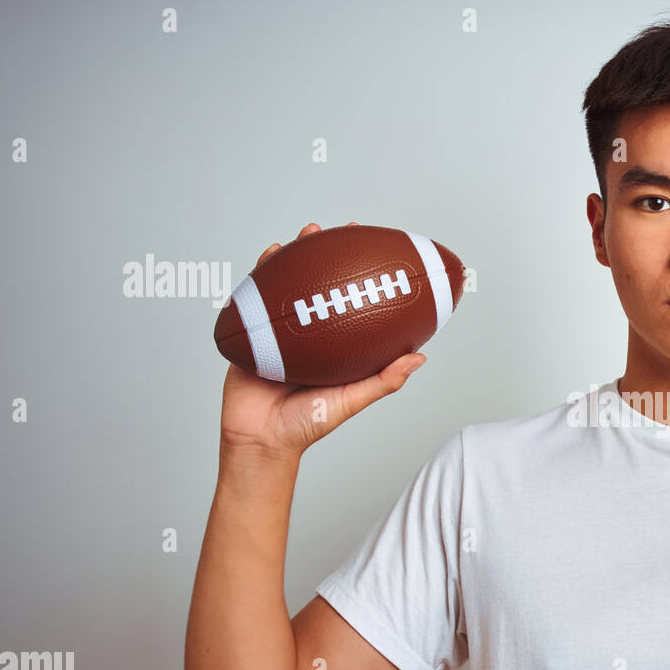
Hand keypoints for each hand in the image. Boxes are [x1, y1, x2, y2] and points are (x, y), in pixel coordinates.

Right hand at [218, 222, 426, 460]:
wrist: (260, 440)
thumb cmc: (306, 426)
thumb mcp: (350, 401)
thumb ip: (383, 381)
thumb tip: (419, 358)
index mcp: (335, 344)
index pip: (354, 303)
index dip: (369, 278)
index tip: (386, 253)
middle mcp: (309, 331)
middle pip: (322, 284)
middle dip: (334, 253)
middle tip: (349, 229)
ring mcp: (279, 328)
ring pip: (290, 283)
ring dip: (300, 253)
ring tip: (310, 232)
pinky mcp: (250, 330)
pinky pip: (255, 296)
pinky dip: (262, 272)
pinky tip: (271, 253)